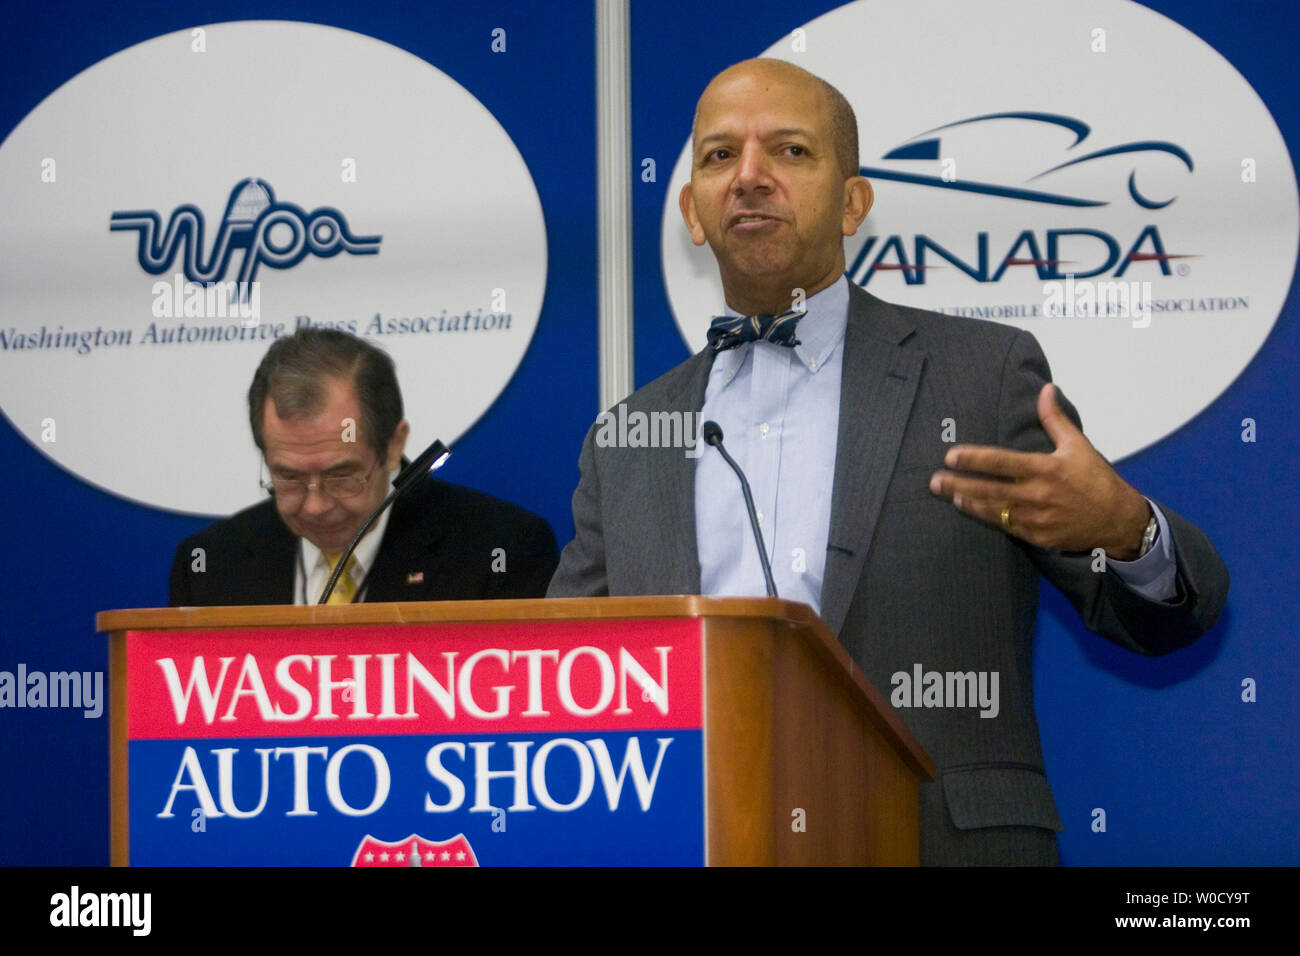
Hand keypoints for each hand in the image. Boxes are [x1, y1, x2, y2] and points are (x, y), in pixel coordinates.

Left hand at [929, 384, 1151, 557]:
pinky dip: (989, 518)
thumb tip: (1045, 389)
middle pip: (989, 490)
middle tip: (934, 481)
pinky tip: (973, 511)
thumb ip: (1055, 419)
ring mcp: (1036, 519)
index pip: (1001, 463)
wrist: (1117, 519)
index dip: (974, 459)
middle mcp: (1038, 495)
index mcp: (1045, 469)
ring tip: (949, 496)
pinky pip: (1008, 527)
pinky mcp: (1038, 537)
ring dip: (969, 503)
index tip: (951, 456)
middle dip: (958, 485)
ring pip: (994, 511)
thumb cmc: (1096, 478)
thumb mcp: (1078, 445)